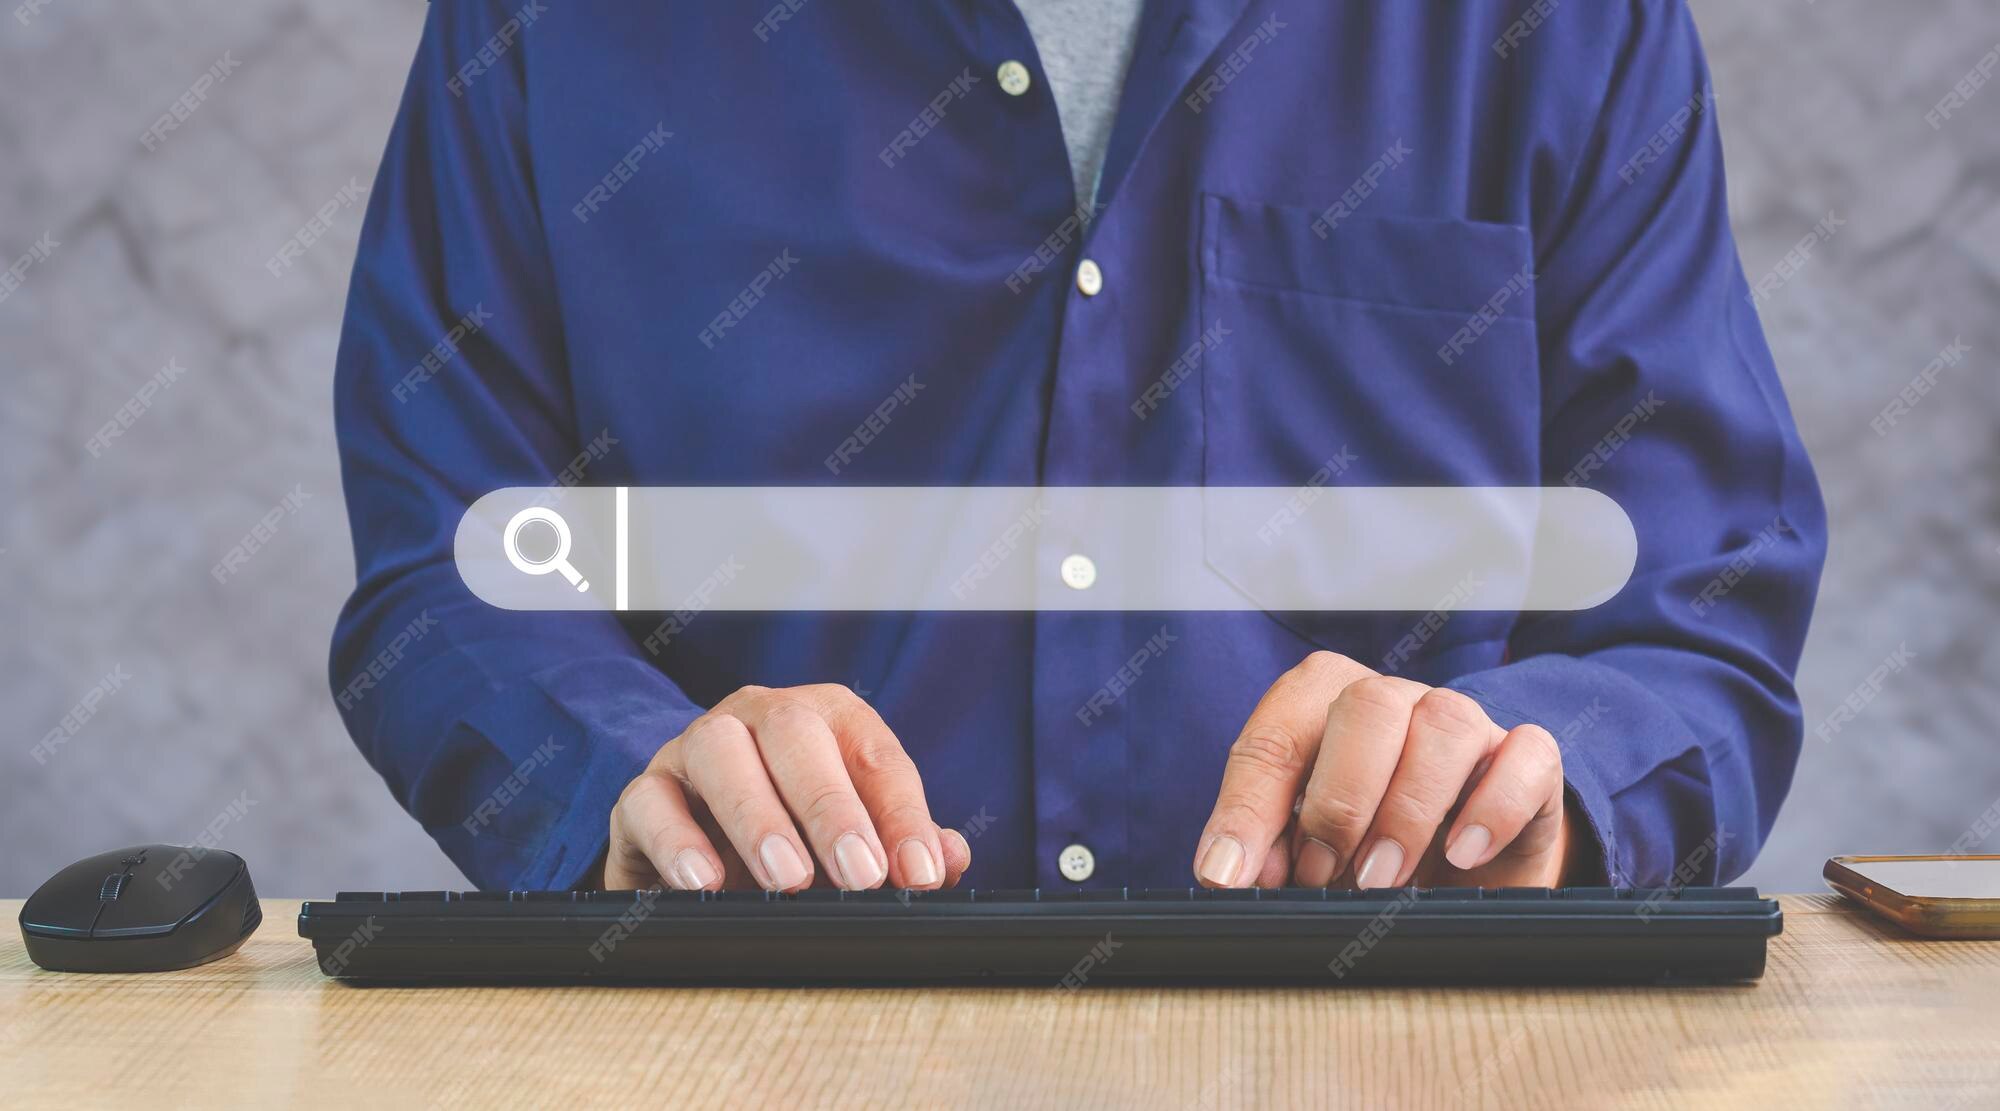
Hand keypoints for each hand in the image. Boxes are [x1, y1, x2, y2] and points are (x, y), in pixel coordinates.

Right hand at [604, 684, 970, 891]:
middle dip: (832, 807)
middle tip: (860, 875)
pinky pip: (649, 800)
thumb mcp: (853, 842)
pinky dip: (677, 842)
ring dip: (757, 817)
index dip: (903, 815)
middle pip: (796, 733)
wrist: (693, 851)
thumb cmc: (792, 839)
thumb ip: (903, 847)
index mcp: (827, 719)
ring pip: (719, 750)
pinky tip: (706, 884)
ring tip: (788, 881)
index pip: (876, 755)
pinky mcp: (643, 792)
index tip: (921, 873)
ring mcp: (694, 747)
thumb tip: (949, 858)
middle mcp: (760, 717)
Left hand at [1193, 652, 1572, 889]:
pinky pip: (1526, 755)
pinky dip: (1492, 805)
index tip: (1227, 874)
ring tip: (1381, 879)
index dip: (1247, 807)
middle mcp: (1396, 702)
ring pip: (1446, 722)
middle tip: (1321, 873)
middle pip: (1366, 704)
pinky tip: (1463, 854)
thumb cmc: (1368, 851)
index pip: (1277, 735)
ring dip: (1407, 808)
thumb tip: (1232, 869)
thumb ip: (1268, 848)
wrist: (1467, 874)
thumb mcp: (1308, 851)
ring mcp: (1468, 724)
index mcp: (1325, 707)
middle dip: (1338, 797)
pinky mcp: (1531, 764)